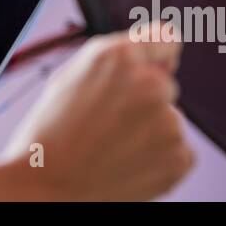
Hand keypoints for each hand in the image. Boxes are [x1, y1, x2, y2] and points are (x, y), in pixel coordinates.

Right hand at [1, 22, 193, 200]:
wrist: (45, 186)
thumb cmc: (51, 131)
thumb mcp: (73, 75)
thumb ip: (117, 60)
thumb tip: (165, 61)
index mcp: (119, 55)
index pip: (166, 39)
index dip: (158, 55)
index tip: (155, 66)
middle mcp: (151, 83)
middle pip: (165, 85)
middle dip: (146, 100)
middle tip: (108, 124)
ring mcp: (169, 122)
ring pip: (170, 120)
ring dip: (151, 132)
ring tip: (111, 148)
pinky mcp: (179, 156)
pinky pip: (180, 151)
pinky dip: (160, 159)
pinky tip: (126, 164)